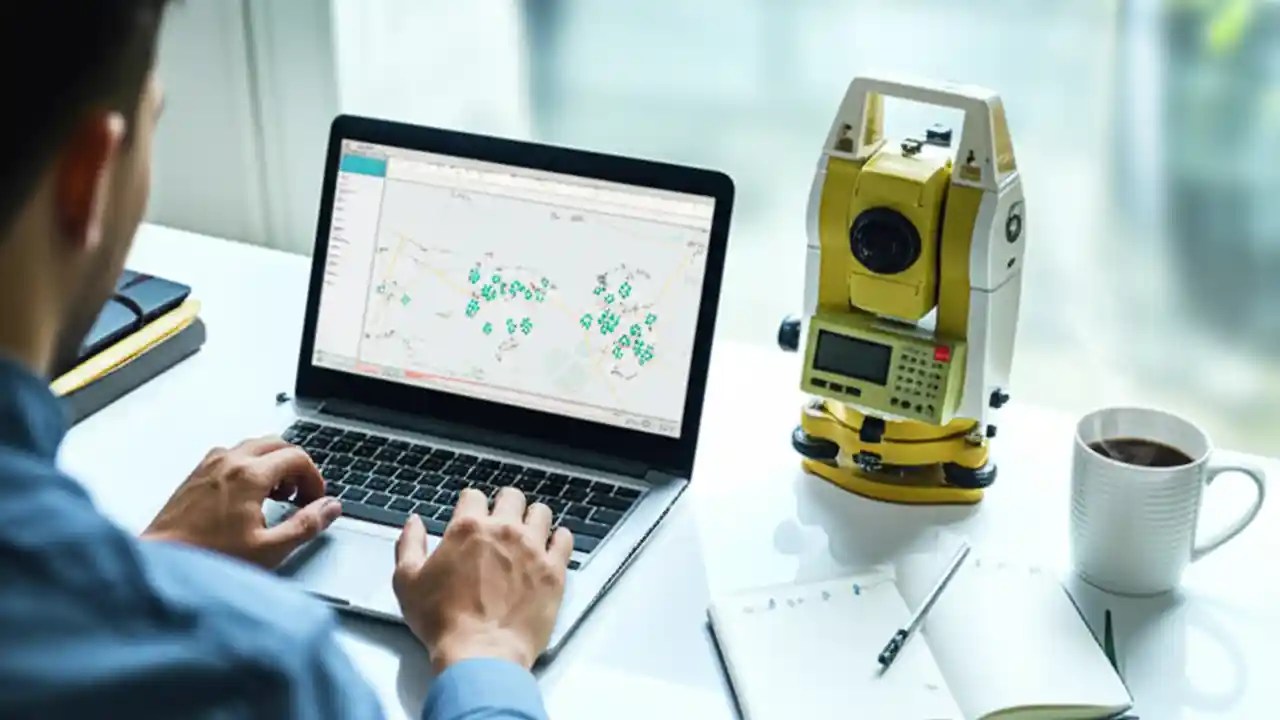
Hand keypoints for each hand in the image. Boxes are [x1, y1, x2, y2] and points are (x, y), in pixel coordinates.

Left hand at [143, 436, 340, 567]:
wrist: (162, 564)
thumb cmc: (207, 559)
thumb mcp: (269, 549)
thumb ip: (306, 525)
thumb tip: (329, 508)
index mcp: (249, 476)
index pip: (297, 458)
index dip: (314, 478)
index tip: (315, 499)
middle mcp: (228, 462)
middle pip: (277, 444)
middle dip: (295, 468)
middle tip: (300, 495)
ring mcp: (209, 466)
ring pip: (253, 447)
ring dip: (272, 465)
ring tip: (275, 497)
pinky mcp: (195, 475)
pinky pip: (231, 456)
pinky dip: (249, 467)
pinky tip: (247, 498)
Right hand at [394, 487, 572, 672]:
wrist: (481, 653)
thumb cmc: (443, 621)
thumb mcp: (407, 581)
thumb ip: (409, 544)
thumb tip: (414, 522)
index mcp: (468, 528)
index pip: (474, 496)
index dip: (470, 504)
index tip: (472, 515)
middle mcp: (504, 530)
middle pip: (512, 497)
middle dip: (505, 505)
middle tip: (501, 521)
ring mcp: (533, 548)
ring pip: (541, 512)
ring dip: (533, 518)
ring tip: (527, 533)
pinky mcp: (554, 570)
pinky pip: (565, 539)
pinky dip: (558, 539)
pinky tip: (551, 547)